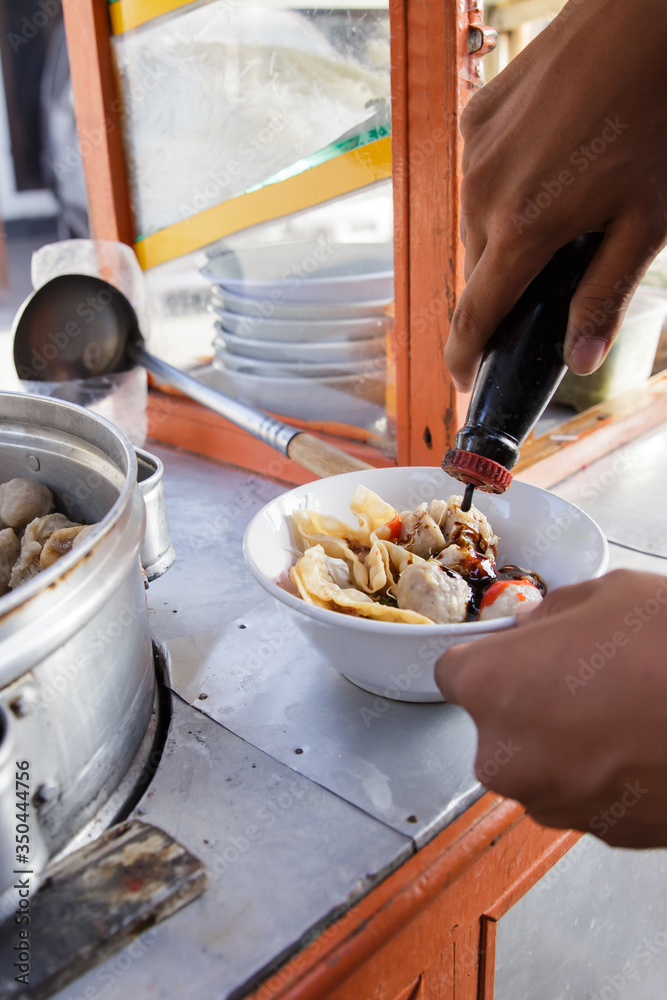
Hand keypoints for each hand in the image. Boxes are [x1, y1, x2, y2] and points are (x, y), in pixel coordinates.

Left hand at [435, 570, 666, 845]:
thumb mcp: (603, 596)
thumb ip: (548, 617)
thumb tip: (532, 633)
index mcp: (491, 688)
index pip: (452, 673)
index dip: (486, 660)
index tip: (515, 655)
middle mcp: (505, 756)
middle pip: (495, 725)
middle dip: (527, 703)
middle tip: (583, 677)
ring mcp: (552, 803)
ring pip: (538, 763)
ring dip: (563, 742)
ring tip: (623, 710)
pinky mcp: (598, 835)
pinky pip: (580, 793)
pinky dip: (600, 774)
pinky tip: (642, 745)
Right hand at [446, 0, 666, 391]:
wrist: (647, 18)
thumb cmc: (658, 112)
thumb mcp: (646, 223)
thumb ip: (604, 296)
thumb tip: (579, 357)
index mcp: (521, 227)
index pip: (472, 315)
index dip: (464, 356)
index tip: (464, 377)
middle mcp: (482, 190)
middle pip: (477, 271)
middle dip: (502, 291)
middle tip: (543, 290)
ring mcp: (475, 148)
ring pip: (476, 223)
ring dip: (505, 238)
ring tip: (559, 217)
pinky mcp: (478, 115)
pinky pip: (479, 176)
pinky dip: (504, 192)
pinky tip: (548, 172)